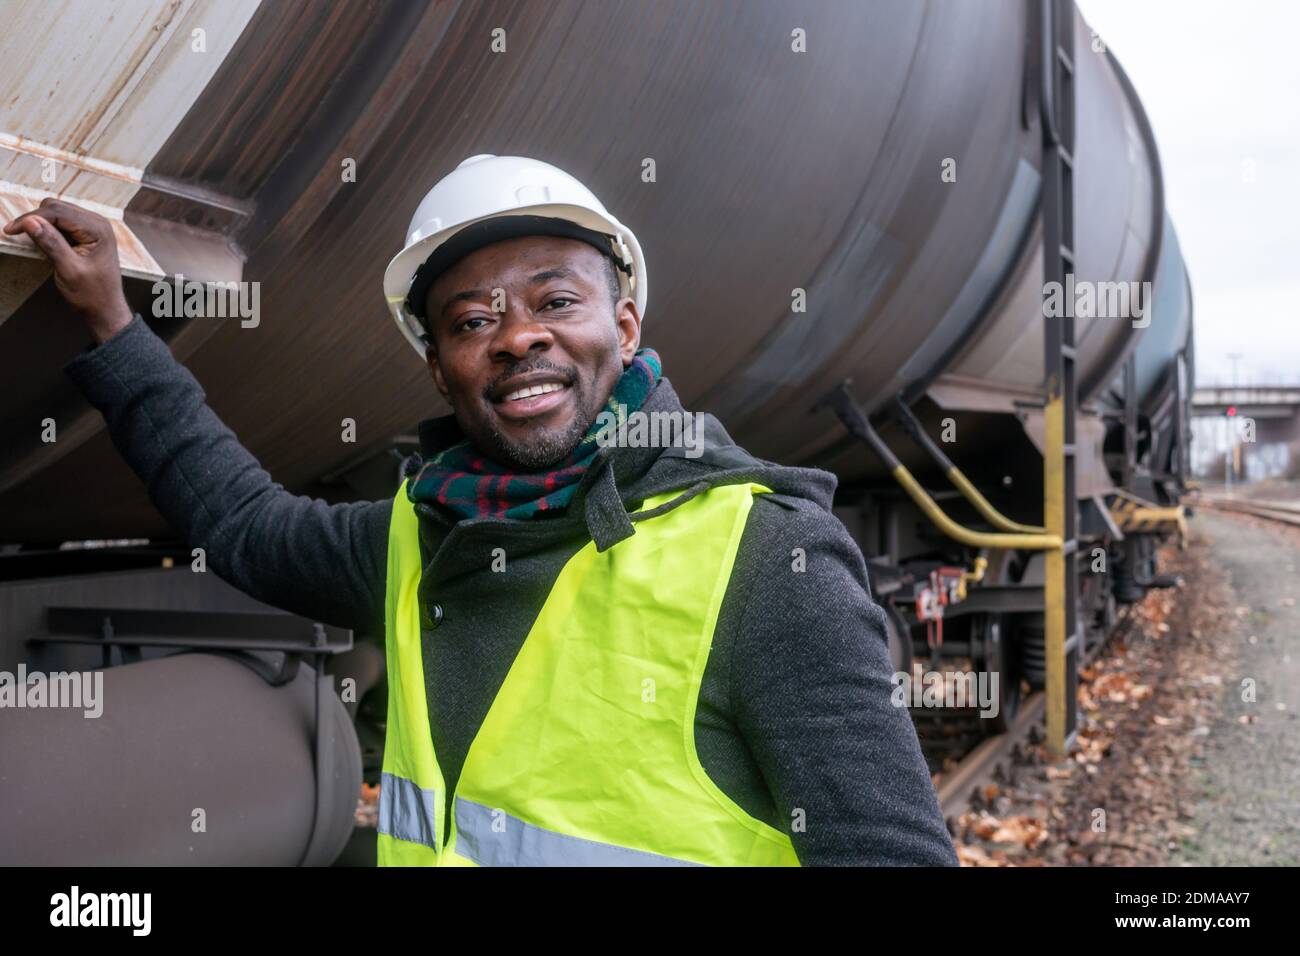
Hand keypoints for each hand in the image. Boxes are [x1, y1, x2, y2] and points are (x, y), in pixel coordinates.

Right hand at [3, 198, 133, 343]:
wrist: (105, 309)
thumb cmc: (91, 294)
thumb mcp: (68, 270)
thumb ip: (51, 243)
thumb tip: (30, 221)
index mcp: (98, 229)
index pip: (57, 212)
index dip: (31, 218)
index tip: (9, 230)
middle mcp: (97, 222)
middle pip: (56, 207)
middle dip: (35, 218)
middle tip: (16, 234)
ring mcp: (93, 226)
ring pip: (57, 212)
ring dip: (41, 222)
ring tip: (30, 240)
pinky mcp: (87, 233)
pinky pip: (62, 222)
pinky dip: (48, 228)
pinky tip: (43, 241)